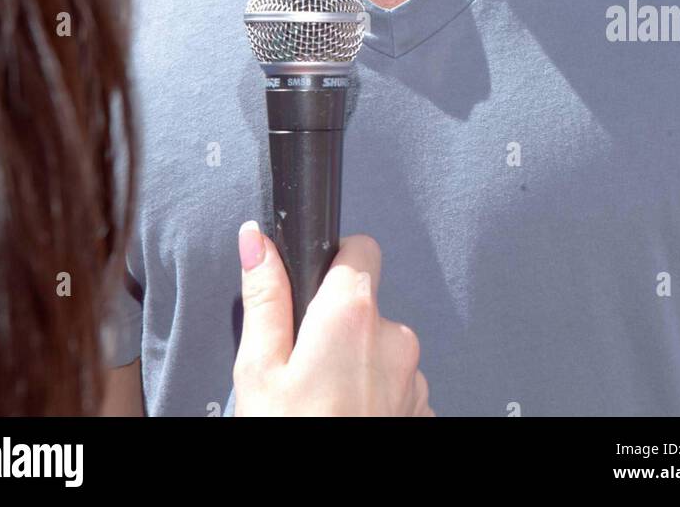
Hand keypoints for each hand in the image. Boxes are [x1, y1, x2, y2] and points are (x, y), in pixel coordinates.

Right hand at [233, 222, 433, 416]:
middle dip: (337, 326)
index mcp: (351, 313)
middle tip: (300, 368)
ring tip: (319, 404)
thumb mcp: (259, 369)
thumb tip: (257, 241)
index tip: (312, 288)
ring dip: (357, 366)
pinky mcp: (422, 412)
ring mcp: (414, 379)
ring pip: (382, 350)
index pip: (361, 248)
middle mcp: (394, 337)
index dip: (334, 260)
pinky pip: (396, 387)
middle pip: (367, 305)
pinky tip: (343, 420)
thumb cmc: (291, 438)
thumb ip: (265, 297)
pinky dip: (373, 398)